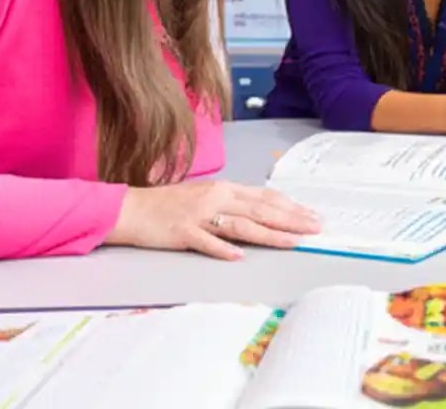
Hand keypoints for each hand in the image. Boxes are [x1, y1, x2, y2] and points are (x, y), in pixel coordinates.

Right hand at [104, 181, 321, 259]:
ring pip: (241, 225)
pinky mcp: (182, 232)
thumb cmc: (169, 204)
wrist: (130, 209)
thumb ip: (232, 203)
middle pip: (261, 210)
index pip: (265, 198)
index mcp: (224, 189)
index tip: (312, 216)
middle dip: (292, 220)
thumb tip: (261, 212)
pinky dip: (222, 249)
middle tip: (315, 228)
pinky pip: (205, 241)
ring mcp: (199, 215)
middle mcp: (216, 198)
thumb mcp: (205, 196)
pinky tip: (239, 257)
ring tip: (292, 242)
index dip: (291, 207)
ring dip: (270, 235)